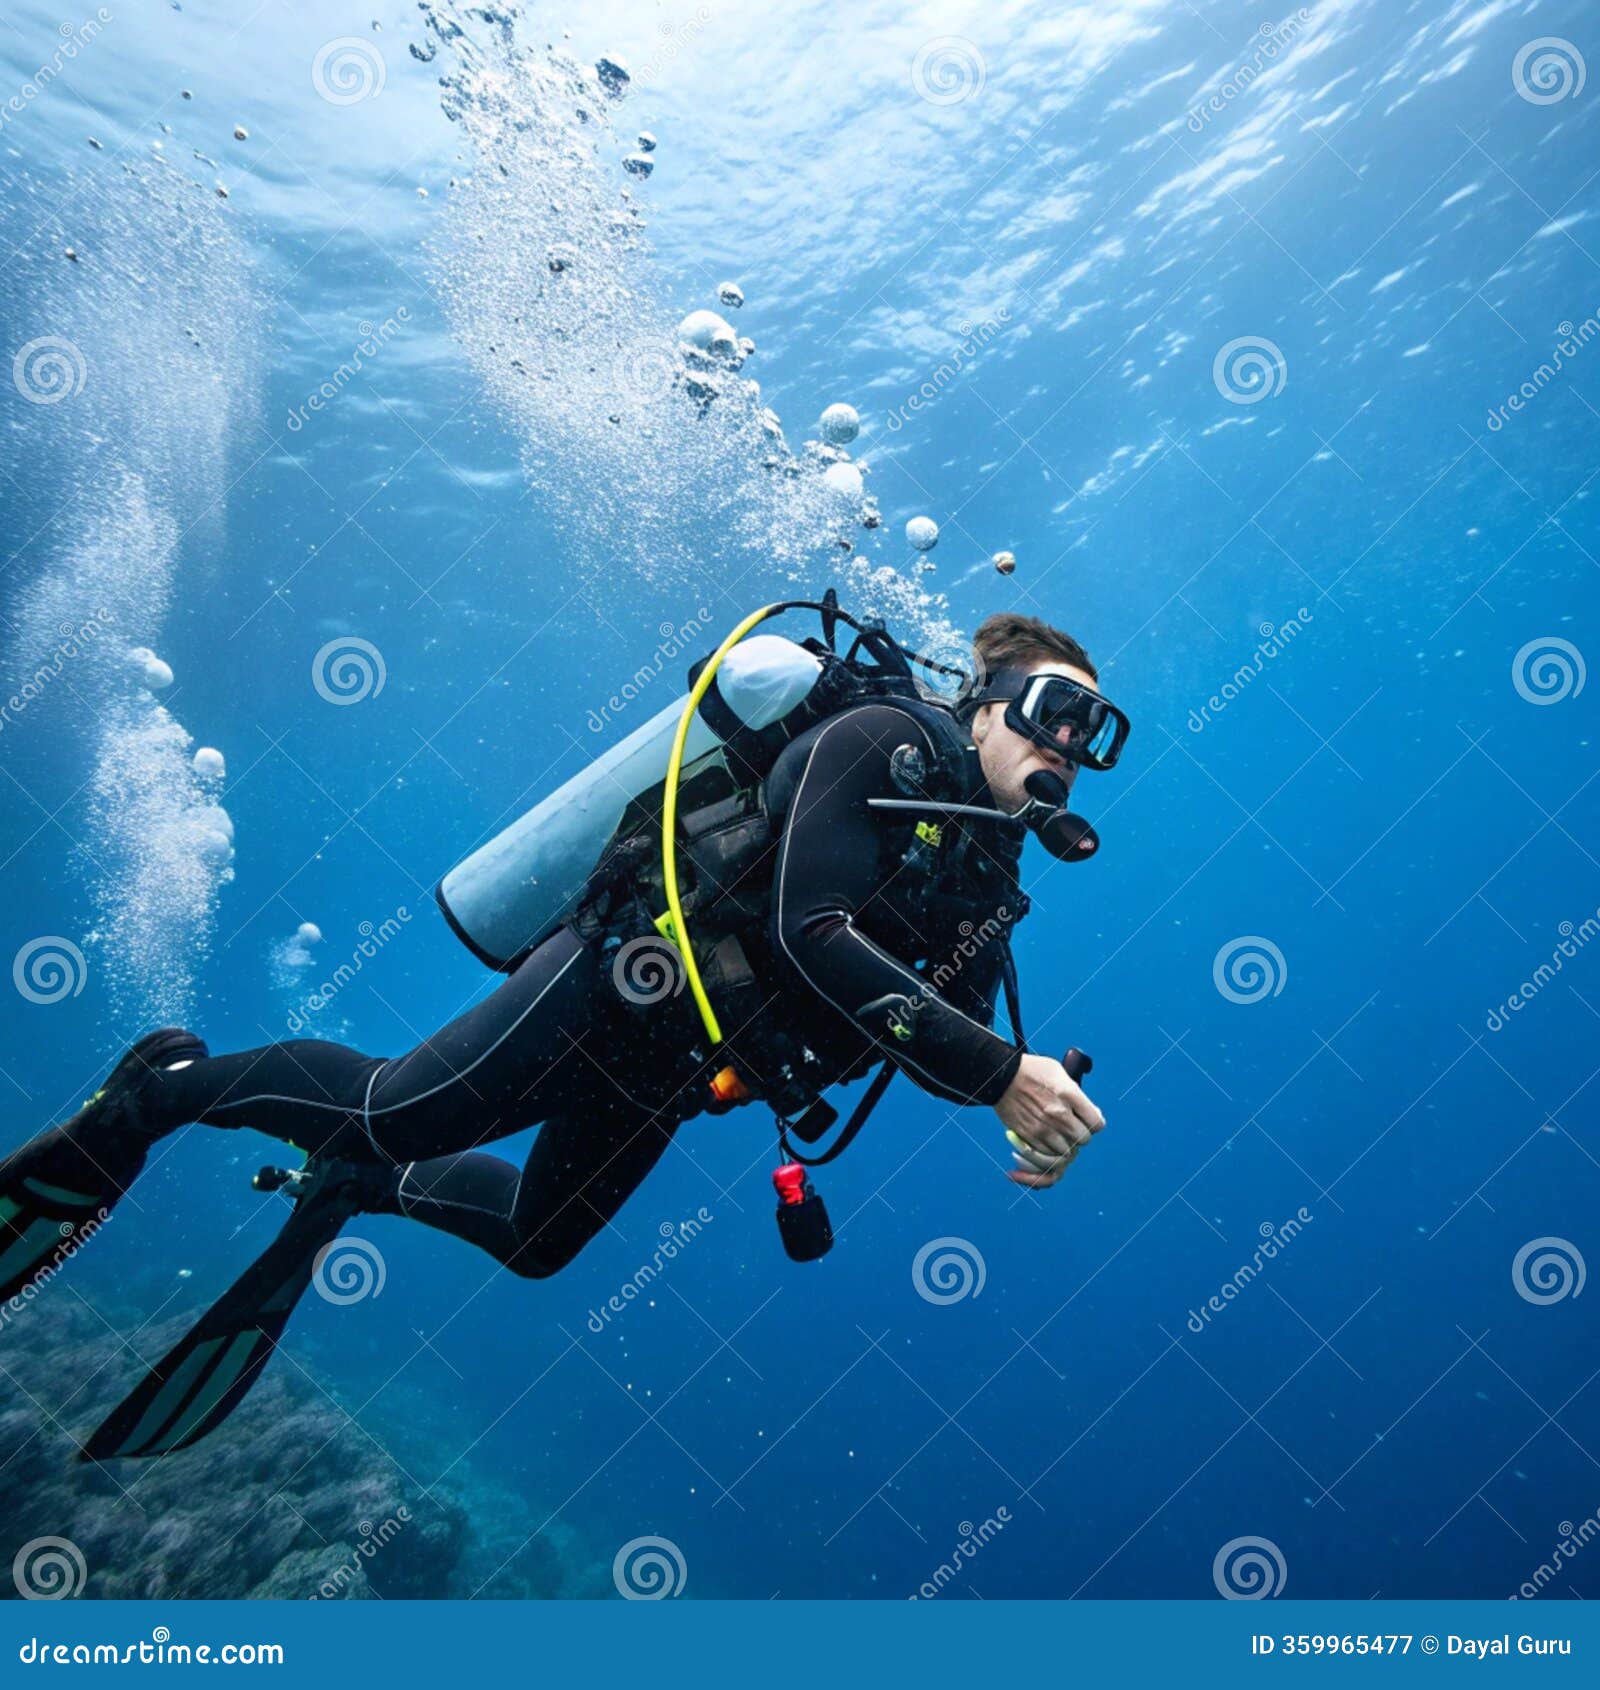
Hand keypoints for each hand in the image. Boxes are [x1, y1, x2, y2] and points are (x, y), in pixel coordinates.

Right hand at [994, 1053, 1105, 1187]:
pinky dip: (1049, 1149)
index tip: (1088, 1119)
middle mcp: (1058, 1113)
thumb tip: (1089, 1110)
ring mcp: (1043, 1126)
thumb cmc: (1031, 1070)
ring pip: (1066, 1149)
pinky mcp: (1029, 1135)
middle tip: (1074, 1128)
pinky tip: (1046, 1137)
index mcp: (1069, 1094)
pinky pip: (1047, 1152)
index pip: (1096, 1123)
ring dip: (1065, 1144)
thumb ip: (1075, 1093)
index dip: (1095, 1123)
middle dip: (1081, 1135)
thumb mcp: (1059, 1072)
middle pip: (1083, 1139)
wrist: (1001, 1075)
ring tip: (1058, 1133)